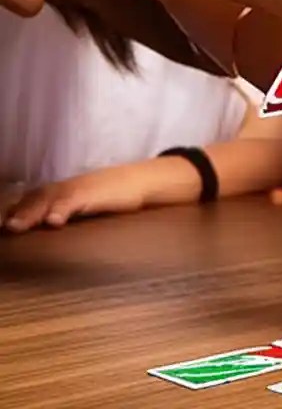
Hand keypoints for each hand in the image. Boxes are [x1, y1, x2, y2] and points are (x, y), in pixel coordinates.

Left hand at [3, 168, 147, 231]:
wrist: (138, 181)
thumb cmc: (109, 197)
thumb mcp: (83, 207)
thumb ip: (65, 215)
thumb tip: (46, 231)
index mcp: (57, 194)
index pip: (28, 202)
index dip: (15, 212)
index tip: (4, 227)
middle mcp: (61, 190)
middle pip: (32, 200)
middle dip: (17, 213)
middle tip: (4, 229)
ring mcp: (75, 190)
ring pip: (46, 200)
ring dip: (30, 213)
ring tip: (16, 226)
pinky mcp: (91, 193)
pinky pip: (72, 200)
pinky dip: (61, 209)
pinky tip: (54, 221)